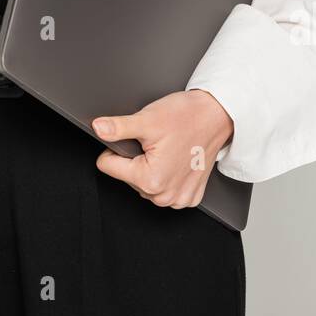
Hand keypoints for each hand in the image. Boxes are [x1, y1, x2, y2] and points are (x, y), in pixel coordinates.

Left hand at [91, 90, 233, 208]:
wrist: (217, 116)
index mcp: (151, 180)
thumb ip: (118, 127)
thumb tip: (98, 128)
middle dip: (135, 159)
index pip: (107, 166)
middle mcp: (165, 196)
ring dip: (150, 167)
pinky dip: (167, 175)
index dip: (116, 148)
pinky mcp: (190, 197)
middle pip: (126, 177)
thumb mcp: (147, 119)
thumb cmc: (188, 117)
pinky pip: (164, 189)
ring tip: (167, 149)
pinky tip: (176, 159)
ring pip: (144, 185)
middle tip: (155, 142)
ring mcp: (178, 199)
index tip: (136, 139)